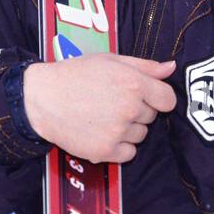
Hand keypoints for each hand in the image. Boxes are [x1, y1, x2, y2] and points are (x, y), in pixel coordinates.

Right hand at [24, 56, 176, 163]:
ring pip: (140, 135)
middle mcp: (129, 108)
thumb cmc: (74, 75)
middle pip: (151, 117)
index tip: (144, 96)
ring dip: (128, 128)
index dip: (157, 97)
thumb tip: (171, 68)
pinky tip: (101, 132)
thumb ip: (144, 65)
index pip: (168, 99)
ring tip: (103, 116)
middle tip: (111, 101)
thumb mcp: (110, 60)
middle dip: (137, 110)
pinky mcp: (106, 151)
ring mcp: (118, 132)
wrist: (42, 99)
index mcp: (133, 83)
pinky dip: (119, 146)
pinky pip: (129, 153)